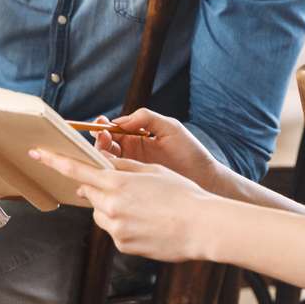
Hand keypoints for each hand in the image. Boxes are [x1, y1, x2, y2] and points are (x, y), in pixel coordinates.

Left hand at [30, 149, 216, 261]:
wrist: (202, 227)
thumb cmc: (181, 193)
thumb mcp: (151, 171)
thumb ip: (122, 167)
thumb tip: (100, 165)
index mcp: (117, 182)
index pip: (77, 170)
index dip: (54, 161)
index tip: (36, 153)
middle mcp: (111, 206)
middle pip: (89, 192)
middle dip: (99, 187)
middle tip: (124, 186)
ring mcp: (116, 229)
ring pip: (101, 214)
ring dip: (111, 207)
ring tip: (143, 208)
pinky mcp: (123, 245)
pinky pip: (114, 230)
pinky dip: (124, 224)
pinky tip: (147, 223)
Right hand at [87, 109, 224, 194]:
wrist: (205, 179)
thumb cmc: (190, 152)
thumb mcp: (170, 128)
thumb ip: (147, 118)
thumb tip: (121, 120)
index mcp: (137, 136)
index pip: (113, 129)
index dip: (103, 126)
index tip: (101, 126)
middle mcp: (131, 152)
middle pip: (105, 145)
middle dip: (99, 140)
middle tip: (102, 138)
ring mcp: (132, 169)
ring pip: (107, 162)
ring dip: (100, 156)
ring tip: (103, 154)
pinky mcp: (135, 185)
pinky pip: (116, 179)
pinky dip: (107, 175)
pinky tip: (106, 172)